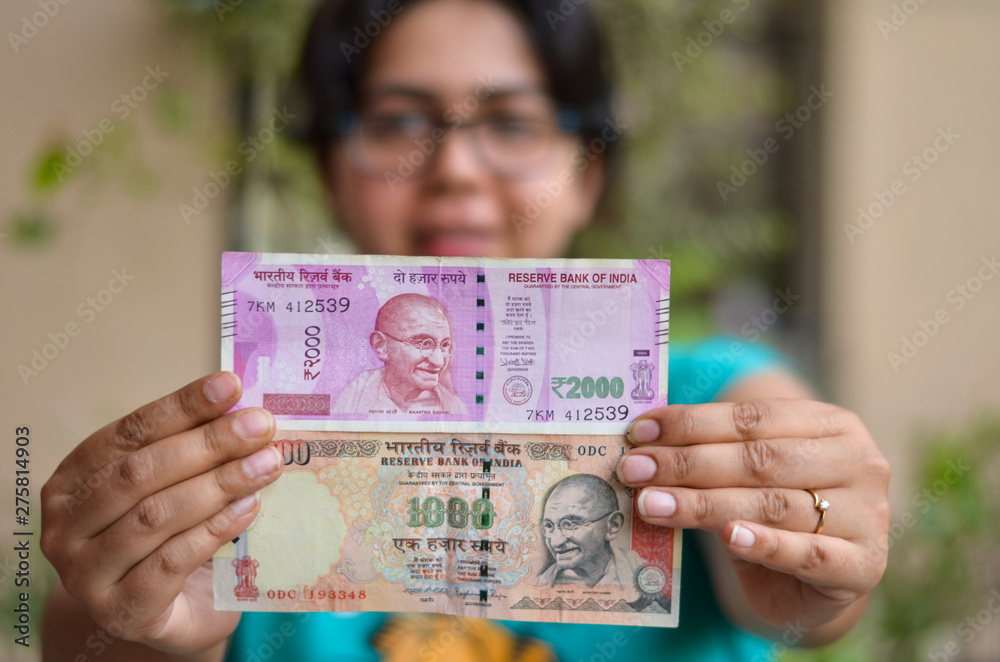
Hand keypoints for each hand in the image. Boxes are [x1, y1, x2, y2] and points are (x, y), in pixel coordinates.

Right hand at [41, 373, 282, 654]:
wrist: (171, 614)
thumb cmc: (171, 537)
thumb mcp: (174, 485)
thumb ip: (193, 449)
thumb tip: (242, 407)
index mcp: (73, 478)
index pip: (129, 432)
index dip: (182, 407)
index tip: (231, 386)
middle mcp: (66, 525)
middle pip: (140, 472)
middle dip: (207, 444)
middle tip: (260, 426)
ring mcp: (86, 573)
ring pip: (154, 516)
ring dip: (219, 484)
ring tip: (266, 464)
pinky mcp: (121, 610)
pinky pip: (170, 562)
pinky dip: (215, 530)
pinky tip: (250, 508)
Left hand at [618, 399, 889, 628]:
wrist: (819, 583)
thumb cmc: (777, 514)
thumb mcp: (751, 474)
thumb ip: (716, 453)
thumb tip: (643, 442)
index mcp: (833, 424)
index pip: (753, 417)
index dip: (692, 422)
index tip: (639, 431)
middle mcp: (859, 463)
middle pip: (758, 459)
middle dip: (687, 462)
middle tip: (633, 469)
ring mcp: (867, 516)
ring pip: (771, 504)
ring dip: (702, 503)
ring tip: (651, 503)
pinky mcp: (862, 566)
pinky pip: (806, 553)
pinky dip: (764, 544)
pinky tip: (728, 537)